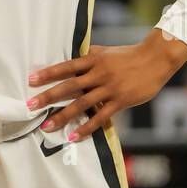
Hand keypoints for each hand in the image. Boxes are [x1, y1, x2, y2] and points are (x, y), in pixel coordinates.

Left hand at [26, 31, 186, 141]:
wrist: (155, 59)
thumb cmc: (129, 55)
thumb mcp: (106, 51)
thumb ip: (89, 57)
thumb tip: (72, 60)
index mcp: (93, 59)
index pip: (66, 67)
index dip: (48, 73)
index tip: (31, 79)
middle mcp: (99, 73)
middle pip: (69, 86)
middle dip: (48, 96)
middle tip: (30, 105)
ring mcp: (109, 88)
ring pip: (81, 104)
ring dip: (63, 116)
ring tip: (47, 126)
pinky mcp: (120, 101)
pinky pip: (100, 117)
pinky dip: (86, 127)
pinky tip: (74, 136)